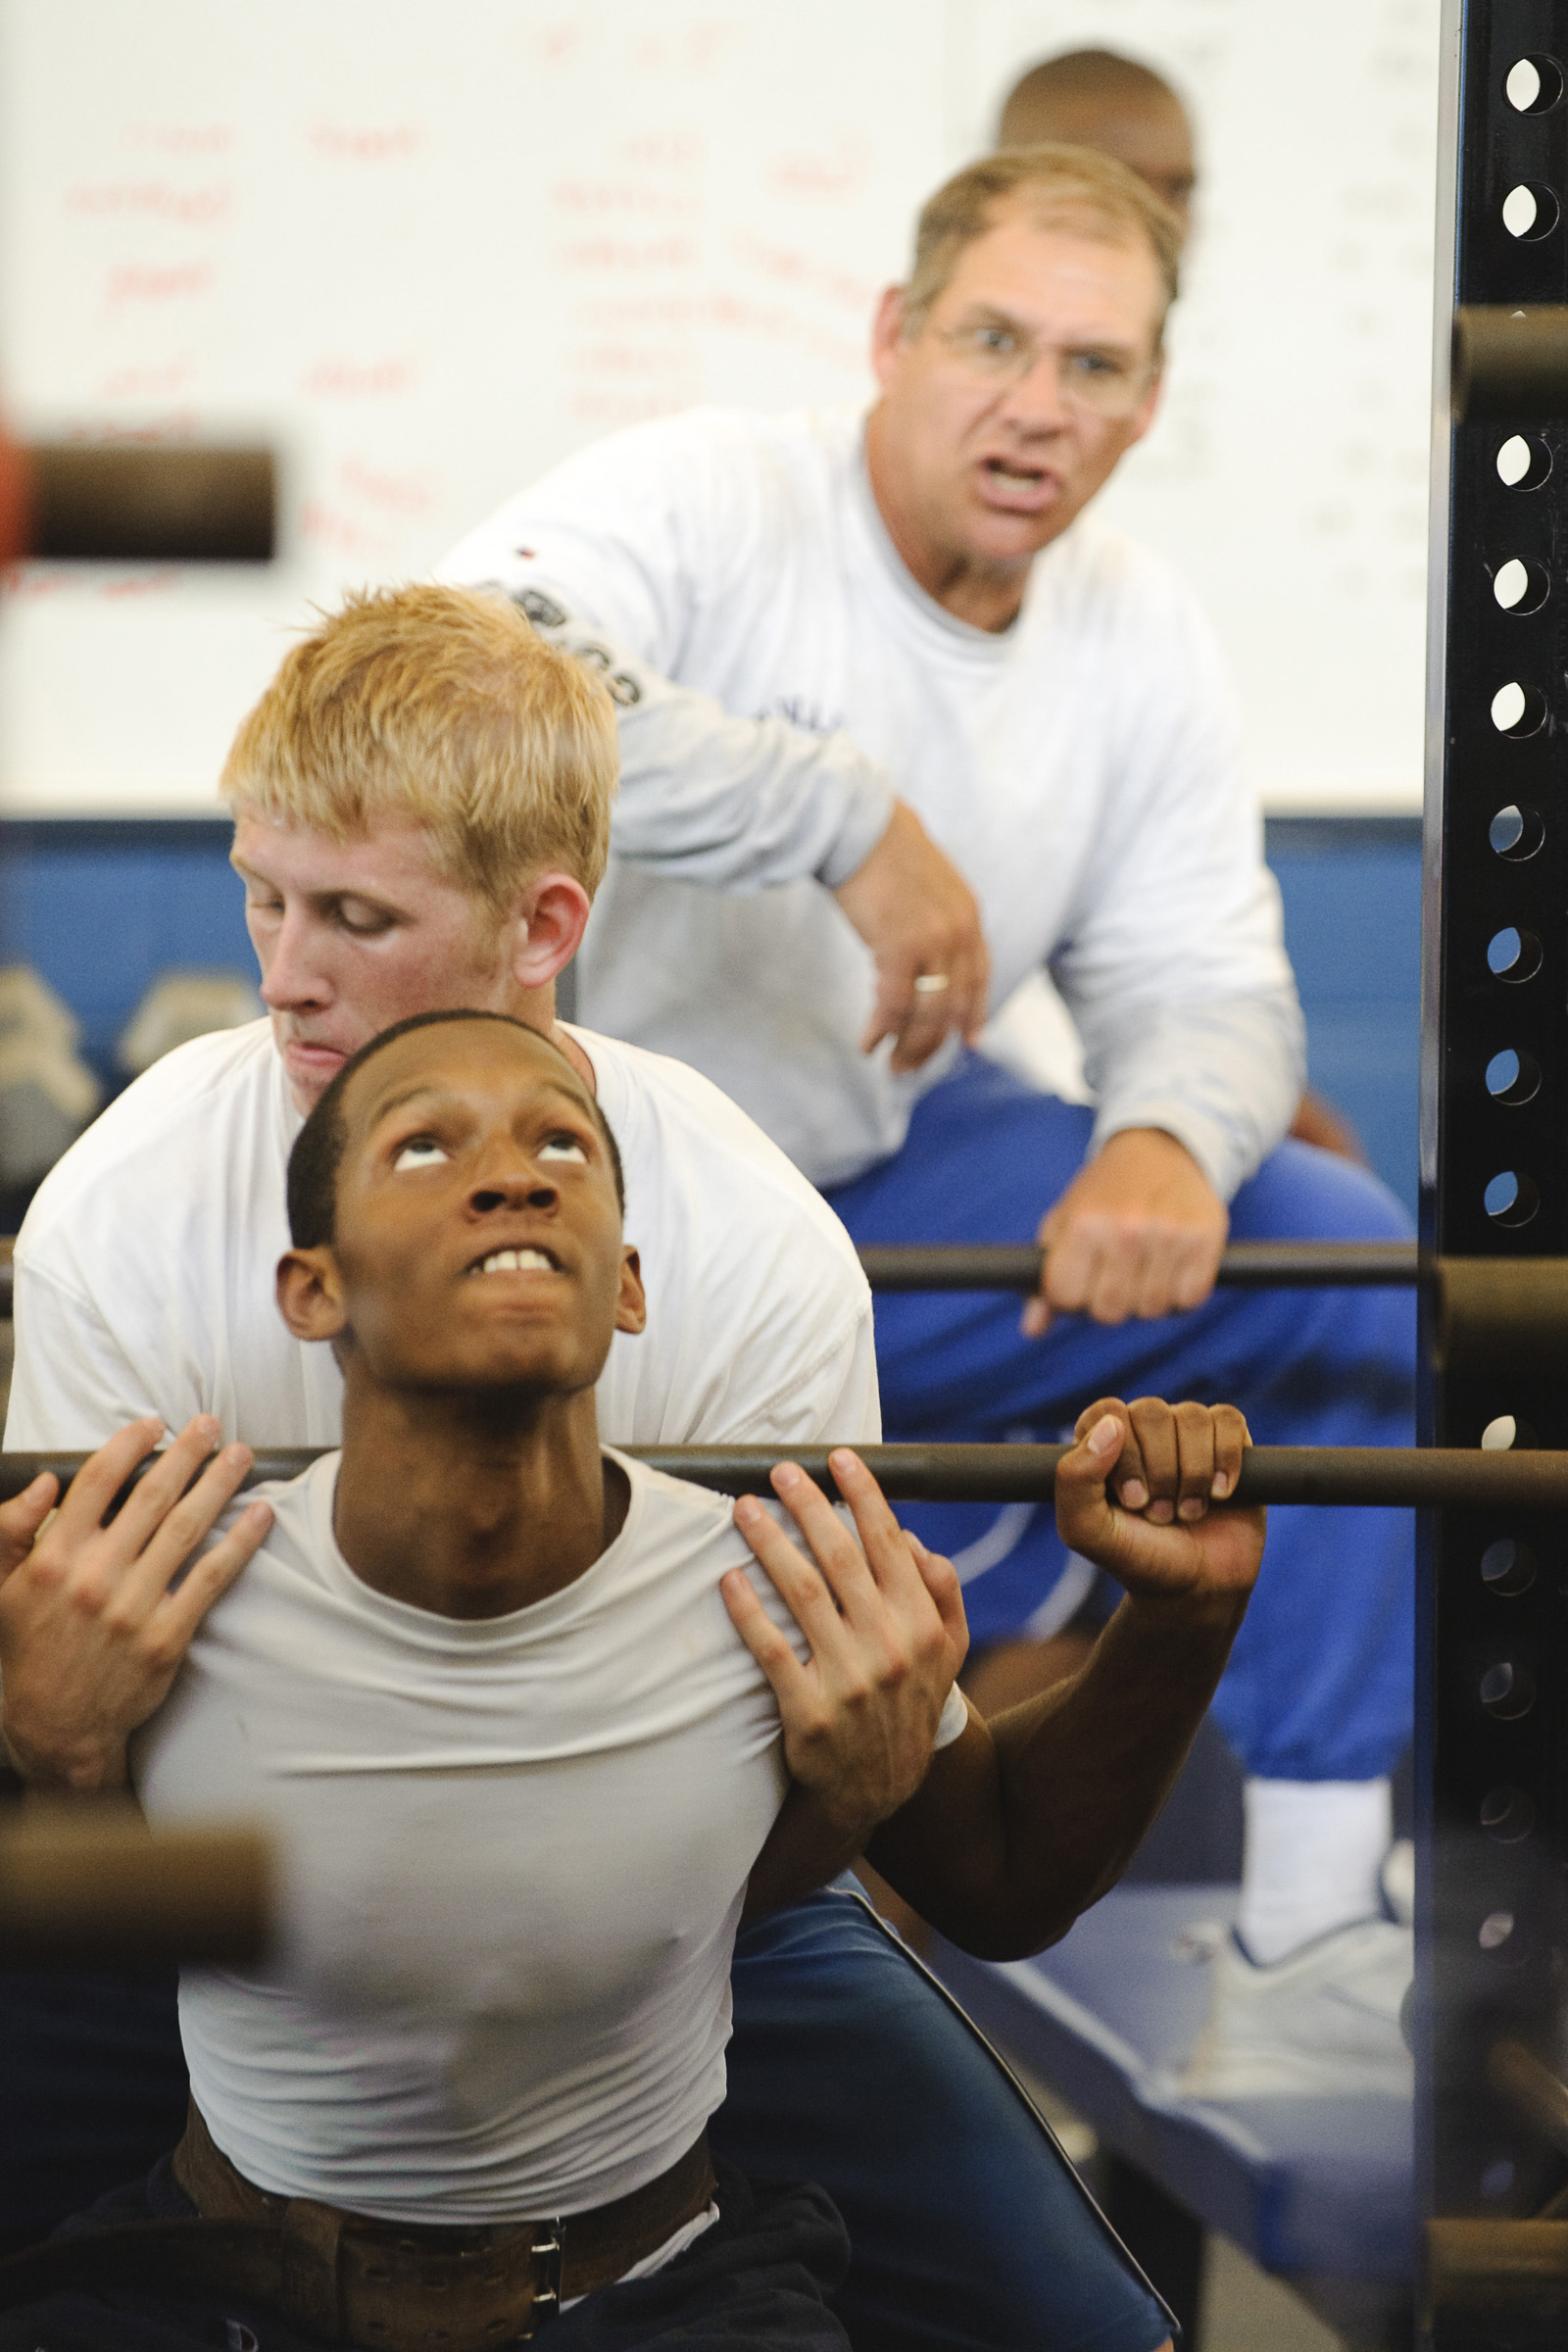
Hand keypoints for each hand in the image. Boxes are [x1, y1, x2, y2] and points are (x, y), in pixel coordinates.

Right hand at [0, 1416, 272, 1791]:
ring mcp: (133, 1608)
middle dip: (187, 1453)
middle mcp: (94, 1577)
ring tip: (242, 1456)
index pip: (97, 1483)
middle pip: (151, 1497)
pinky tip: (260, 1515)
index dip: (129, 1446)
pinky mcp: (166, 1638)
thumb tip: (44, 1484)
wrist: (56, 1726)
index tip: (153, 1424)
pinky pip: (211, 1578)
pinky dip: (240, 1543)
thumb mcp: (0, 1588)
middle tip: (211, 1424)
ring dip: (219, 1485)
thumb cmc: (31, 1649)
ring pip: (186, 1529)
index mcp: (53, 1558)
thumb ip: (11, 1530)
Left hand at [723, 1450, 967, 1843]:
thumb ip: (943, 1594)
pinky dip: (749, 1613)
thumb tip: (915, 1541)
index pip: (890, 1544)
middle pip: (842, 1557)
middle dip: (810, 1505)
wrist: (878, 1788)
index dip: (865, 1495)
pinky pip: (772, 1652)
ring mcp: (849, 1681)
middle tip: (780, 1471)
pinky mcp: (808, 1712)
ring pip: (803, 1594)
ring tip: (746, 1509)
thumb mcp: (948, 1655)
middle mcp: (890, 1647)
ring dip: (771, 1544)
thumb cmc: (907, 1705)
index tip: (840, 1458)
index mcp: (922, 1625)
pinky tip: (729, 1580)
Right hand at [833, 801, 989, 1072]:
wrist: (856, 826)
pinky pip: (895, 1005)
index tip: (970, 1039)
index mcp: (968, 914)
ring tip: (892, 1065)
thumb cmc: (878, 849)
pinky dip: (882, 1030)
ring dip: (909, 1046)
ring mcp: (933, 941)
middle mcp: (958, 931)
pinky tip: (868, 1043)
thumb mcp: (924, 883)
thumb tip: (920, 944)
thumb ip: (932, 915)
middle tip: (914, 1066)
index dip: (974, 1012)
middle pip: (954, 1004)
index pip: (979, 975)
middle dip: (935, 1042)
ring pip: (927, 1013)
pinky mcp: (901, 948)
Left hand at [1026, 1127, 1227, 1334]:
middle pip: (1109, 1312)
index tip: (1081, 1279)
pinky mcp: (1205, 1239)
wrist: (1160, 1148)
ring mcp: (1169, 1235)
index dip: (1071, 1296)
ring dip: (1146, 1298)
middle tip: (1115, 1274)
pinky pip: (1189, 1299)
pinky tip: (1171, 1267)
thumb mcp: (1064, 1221)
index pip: (1067, 1297)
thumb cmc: (1105, 1190)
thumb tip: (1033, 1328)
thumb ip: (1044, 1276)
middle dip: (1108, 1302)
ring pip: (1151, 1309)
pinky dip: (1180, 1293)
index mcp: (1084, 1223)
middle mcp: (1126, 1230)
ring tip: (1143, 1266)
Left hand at [1055, 1396, 1263, 1612]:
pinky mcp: (1229, 1442)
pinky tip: (1220, 1494)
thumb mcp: (1088, 1532)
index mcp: (1101, 1443)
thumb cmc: (1138, 1558)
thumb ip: (1075, 1481)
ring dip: (1192, 1474)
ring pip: (1191, 1417)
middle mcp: (1143, 1430)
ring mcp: (1186, 1434)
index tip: (1132, 1501)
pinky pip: (1229, 1420)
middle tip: (1160, 1514)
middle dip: (1159, 1471)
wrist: (1196, 1590)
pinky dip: (1226, 1460)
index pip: (1107, 1413)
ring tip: (1188, 1513)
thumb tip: (1110, 1425)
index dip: (1123, 1454)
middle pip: (1151, 1412)